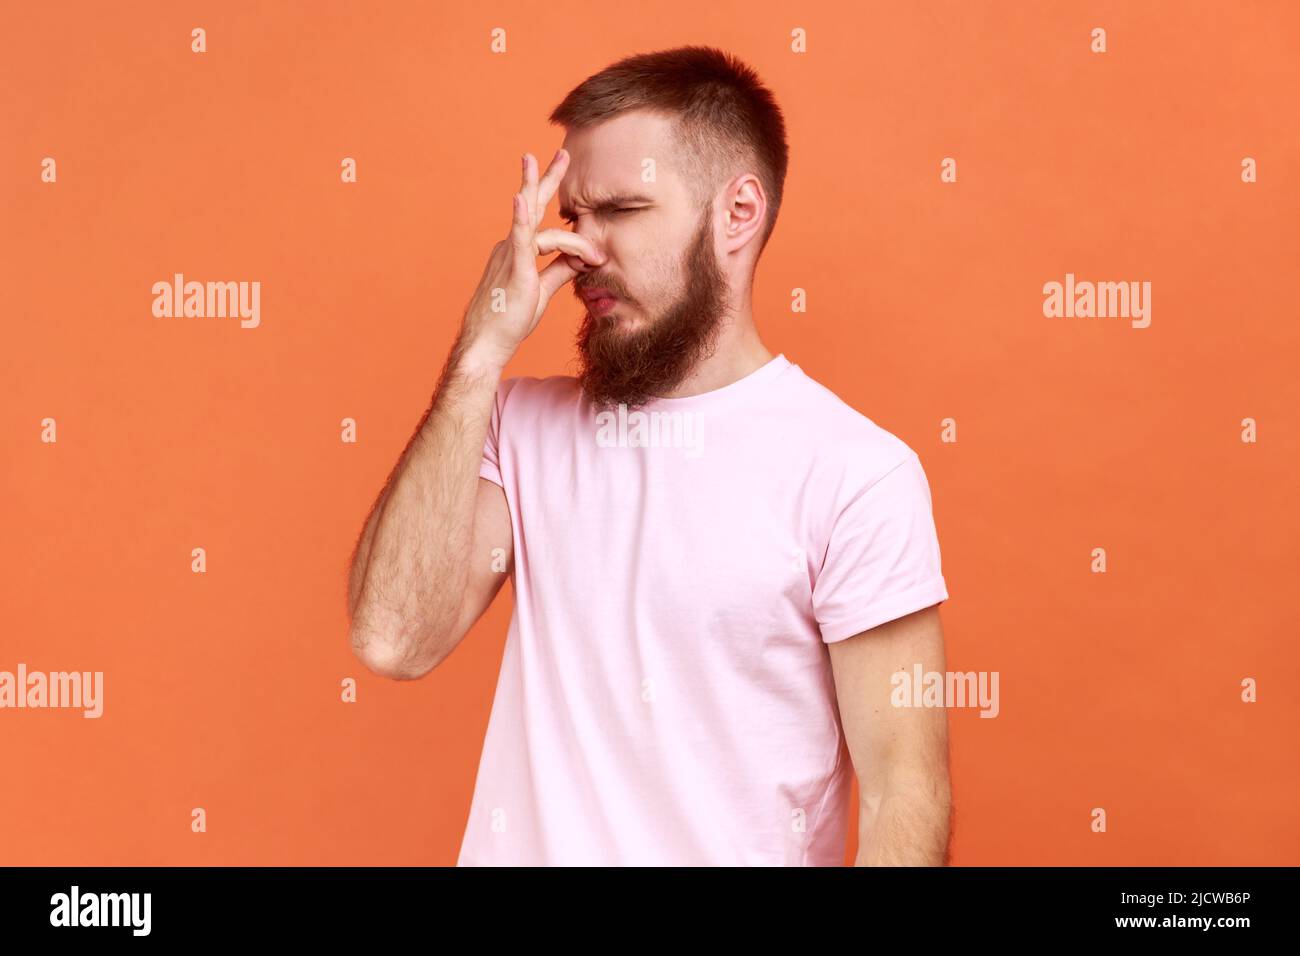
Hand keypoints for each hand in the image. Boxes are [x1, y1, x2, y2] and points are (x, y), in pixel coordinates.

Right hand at [460, 149, 604, 370]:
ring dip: (574, 237)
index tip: (594, 256)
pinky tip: (518, 197)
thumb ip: (561, 271)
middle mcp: (511, 246)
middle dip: (548, 179)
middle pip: (533, 206)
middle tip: (562, 153)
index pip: (548, 231)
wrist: (487, 343)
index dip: (576, 238)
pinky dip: (520, 218)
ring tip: (582, 219)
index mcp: (518, 251)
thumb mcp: (542, 291)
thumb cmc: (510, 320)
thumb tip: (581, 258)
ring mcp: (510, 254)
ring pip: (544, 229)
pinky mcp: (512, 267)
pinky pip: (518, 238)